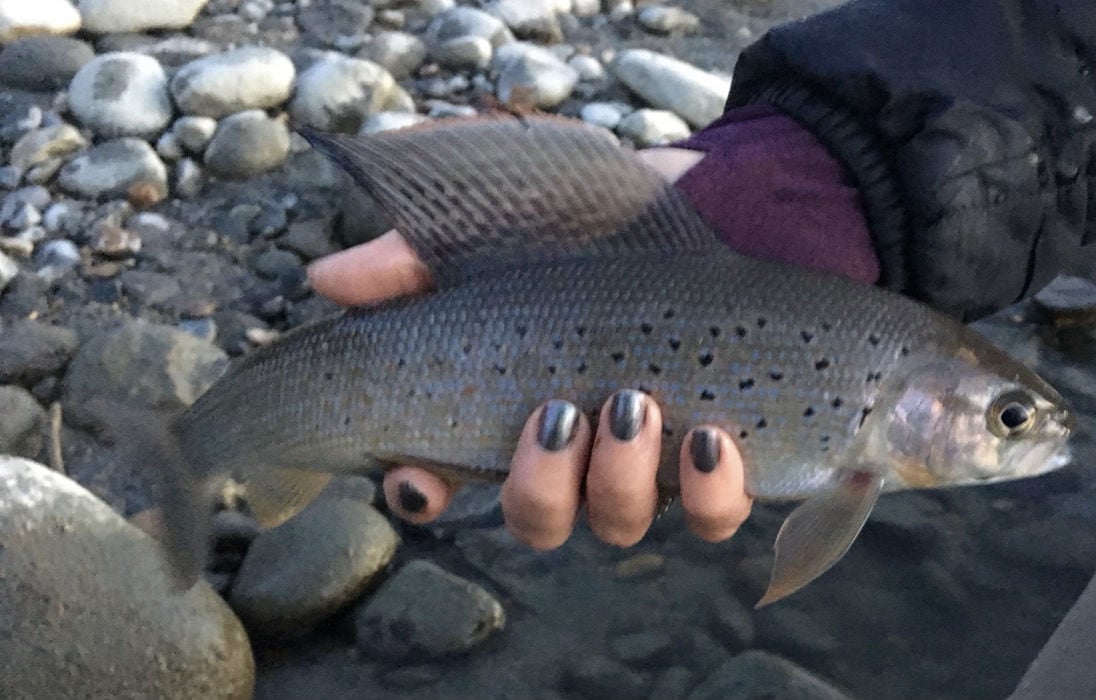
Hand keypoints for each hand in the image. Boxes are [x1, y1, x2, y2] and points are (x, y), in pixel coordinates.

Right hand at [306, 147, 753, 547]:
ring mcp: (654, 458)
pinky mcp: (730, 455)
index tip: (420, 477)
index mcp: (515, 400)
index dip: (424, 492)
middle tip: (558, 413)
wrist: (740, 196)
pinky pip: (715, 514)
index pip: (450, 475)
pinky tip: (710, 438)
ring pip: (619, 522)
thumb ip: (420, 254)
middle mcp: (581, 446)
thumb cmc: (612, 214)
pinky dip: (711, 491)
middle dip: (538, 485)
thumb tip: (326, 279)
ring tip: (634, 406)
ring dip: (617, 480)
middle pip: (538, 520)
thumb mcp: (508, 221)